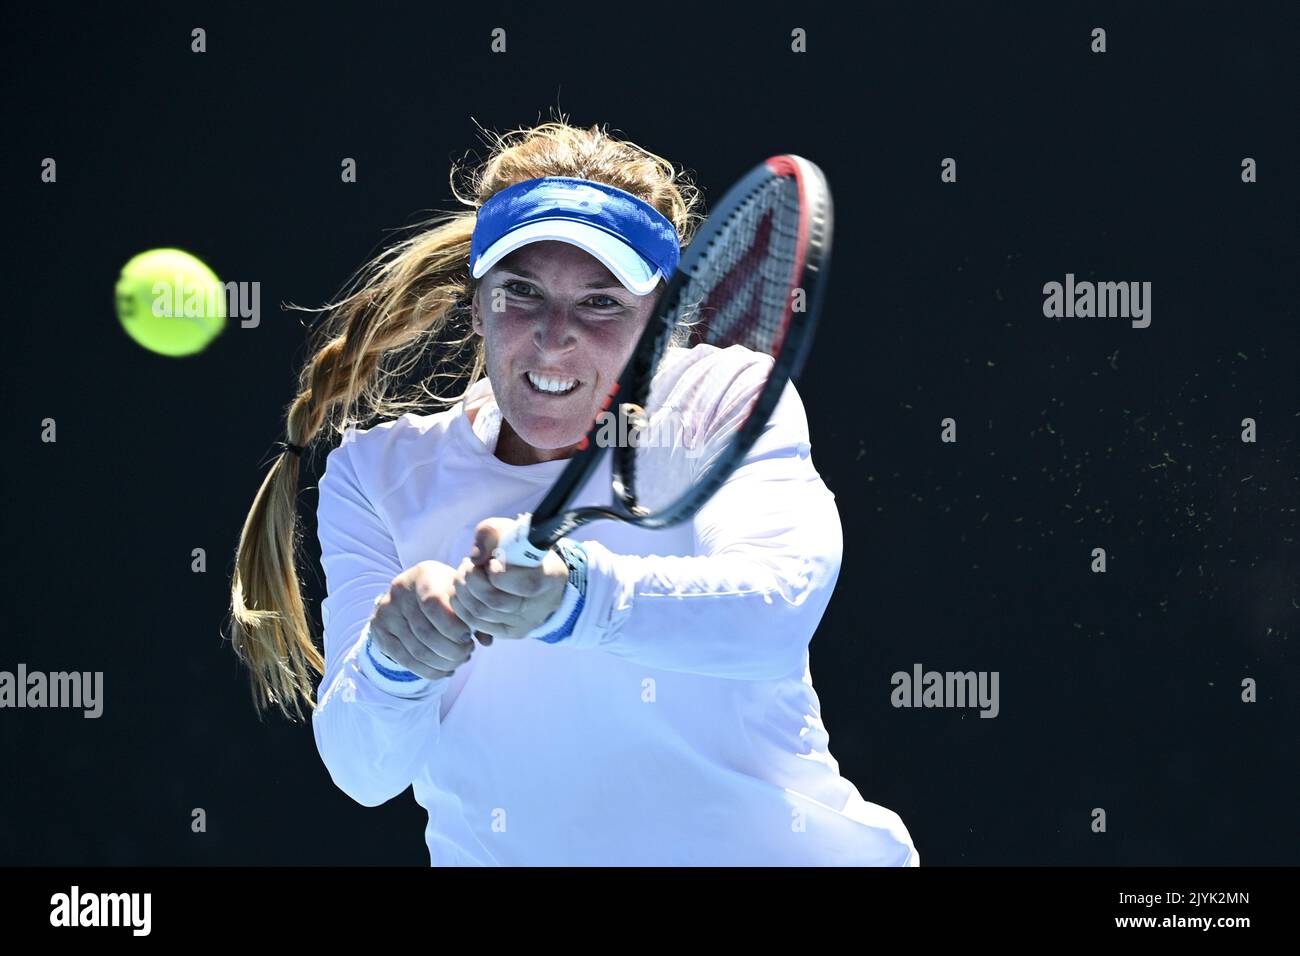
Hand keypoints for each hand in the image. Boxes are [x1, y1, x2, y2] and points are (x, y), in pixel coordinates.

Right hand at [368, 560, 476, 679]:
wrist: (410, 593)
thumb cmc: (446, 593)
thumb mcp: (460, 594)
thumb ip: (475, 613)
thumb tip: (487, 641)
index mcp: (424, 575)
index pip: (434, 605)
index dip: (453, 627)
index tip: (468, 637)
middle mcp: (400, 590)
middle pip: (426, 633)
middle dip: (452, 651)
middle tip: (467, 654)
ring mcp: (386, 612)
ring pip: (417, 651)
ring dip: (443, 663)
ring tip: (459, 662)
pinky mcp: (379, 632)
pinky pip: (406, 660)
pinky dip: (430, 671)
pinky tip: (445, 670)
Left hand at [449, 517, 569, 644]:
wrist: (539, 574)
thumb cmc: (522, 549)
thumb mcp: (511, 530)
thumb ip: (491, 533)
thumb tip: (475, 557)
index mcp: (550, 577)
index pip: (524, 584)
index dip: (498, 573)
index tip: (491, 561)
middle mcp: (540, 605)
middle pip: (495, 601)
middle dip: (472, 581)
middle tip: (467, 565)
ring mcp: (525, 623)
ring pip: (481, 614)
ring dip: (463, 592)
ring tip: (464, 575)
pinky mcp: (509, 632)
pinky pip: (478, 624)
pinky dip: (462, 606)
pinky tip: (463, 591)